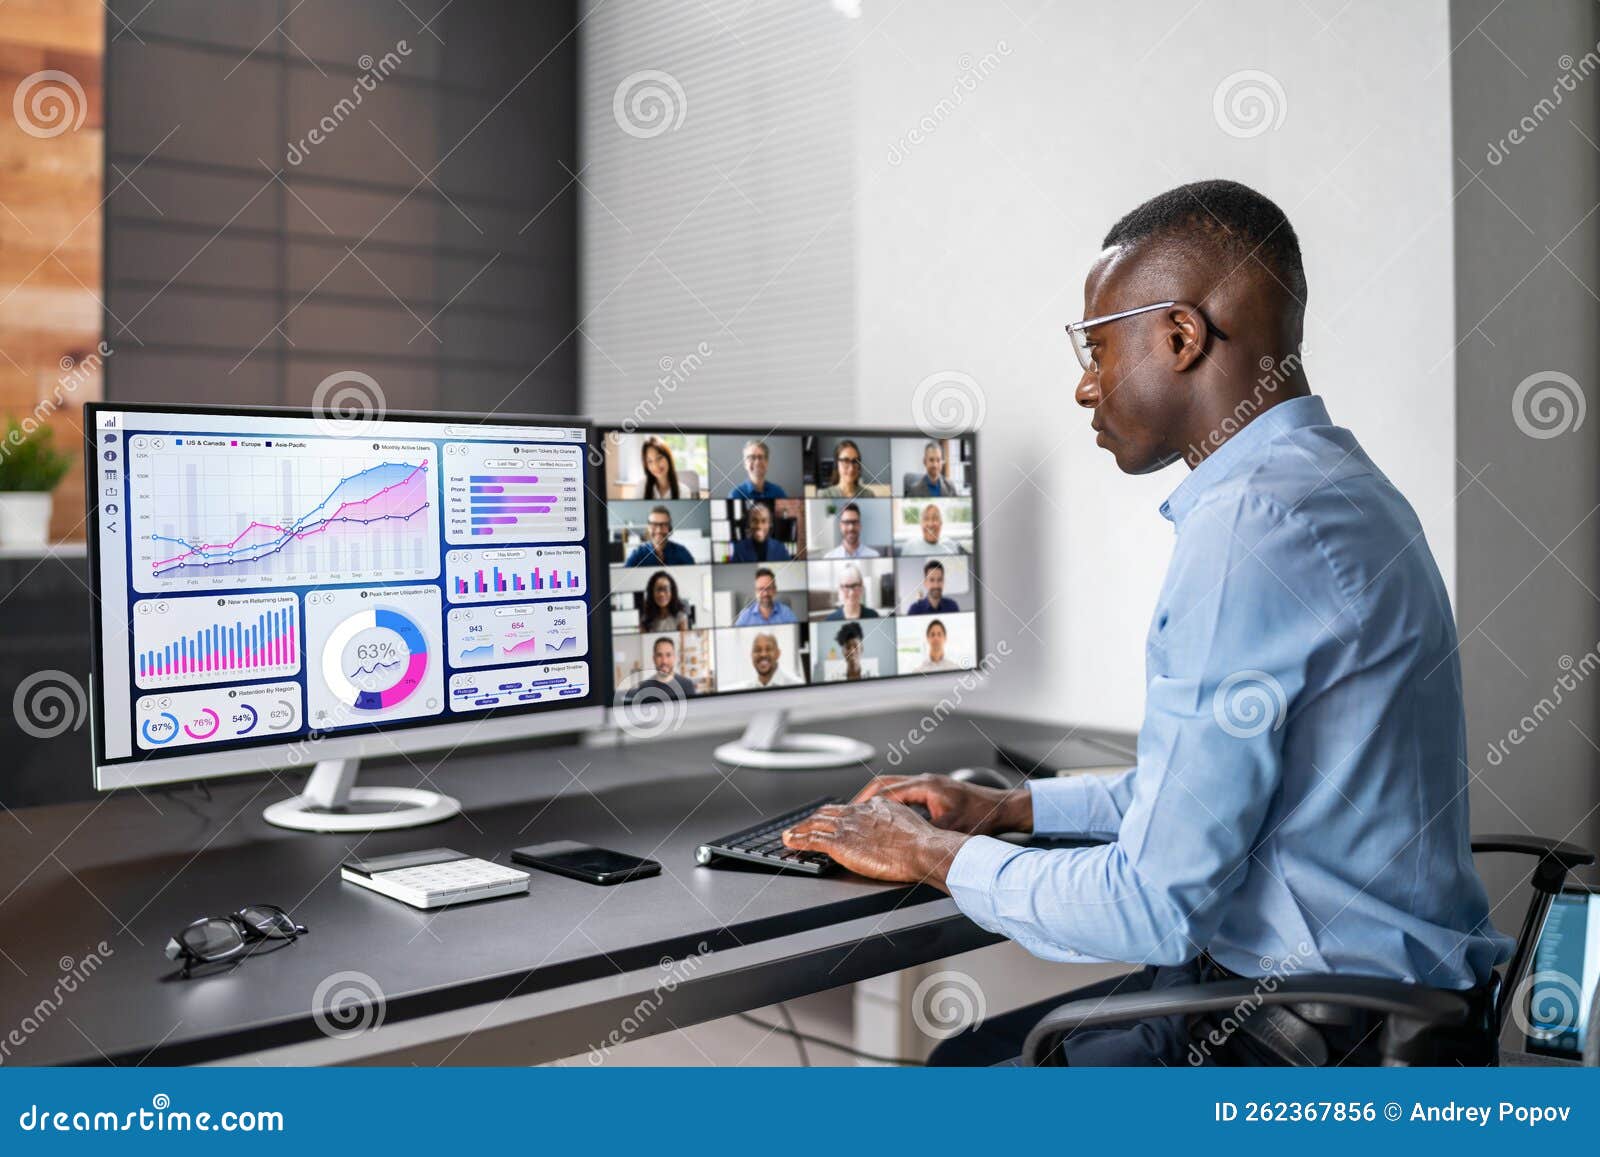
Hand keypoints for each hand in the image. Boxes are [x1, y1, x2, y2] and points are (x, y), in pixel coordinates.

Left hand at [781, 797, 967, 886]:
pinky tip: (789, 841)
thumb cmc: (923, 842)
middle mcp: (859, 812)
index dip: (838, 814)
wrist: (922, 848)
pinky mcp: (840, 843)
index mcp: (877, 807)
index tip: (832, 818)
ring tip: (789, 833)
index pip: (851, 808)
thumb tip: (897, 832)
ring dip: (799, 828)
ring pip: (815, 823)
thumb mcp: (910, 824)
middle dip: (814, 818)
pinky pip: (811, 839)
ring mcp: (848, 826)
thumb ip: (897, 823)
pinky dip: (797, 839)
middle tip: (803, 824)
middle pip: (829, 812)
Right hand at [851, 773, 1031, 836]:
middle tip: (849, 811)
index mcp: (926, 786)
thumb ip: (926, 833)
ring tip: (863, 813)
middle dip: (864, 796)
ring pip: (894, 785)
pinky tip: (887, 815)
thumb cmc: (982, 816)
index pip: (886, 790)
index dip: (866, 802)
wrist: (1002, 808)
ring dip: (877, 798)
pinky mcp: (934, 790)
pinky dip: (890, 801)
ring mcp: (929, 784)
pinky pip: (904, 791)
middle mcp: (925, 781)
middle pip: (885, 783)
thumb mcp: (951, 830)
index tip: (852, 813)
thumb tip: (903, 843)